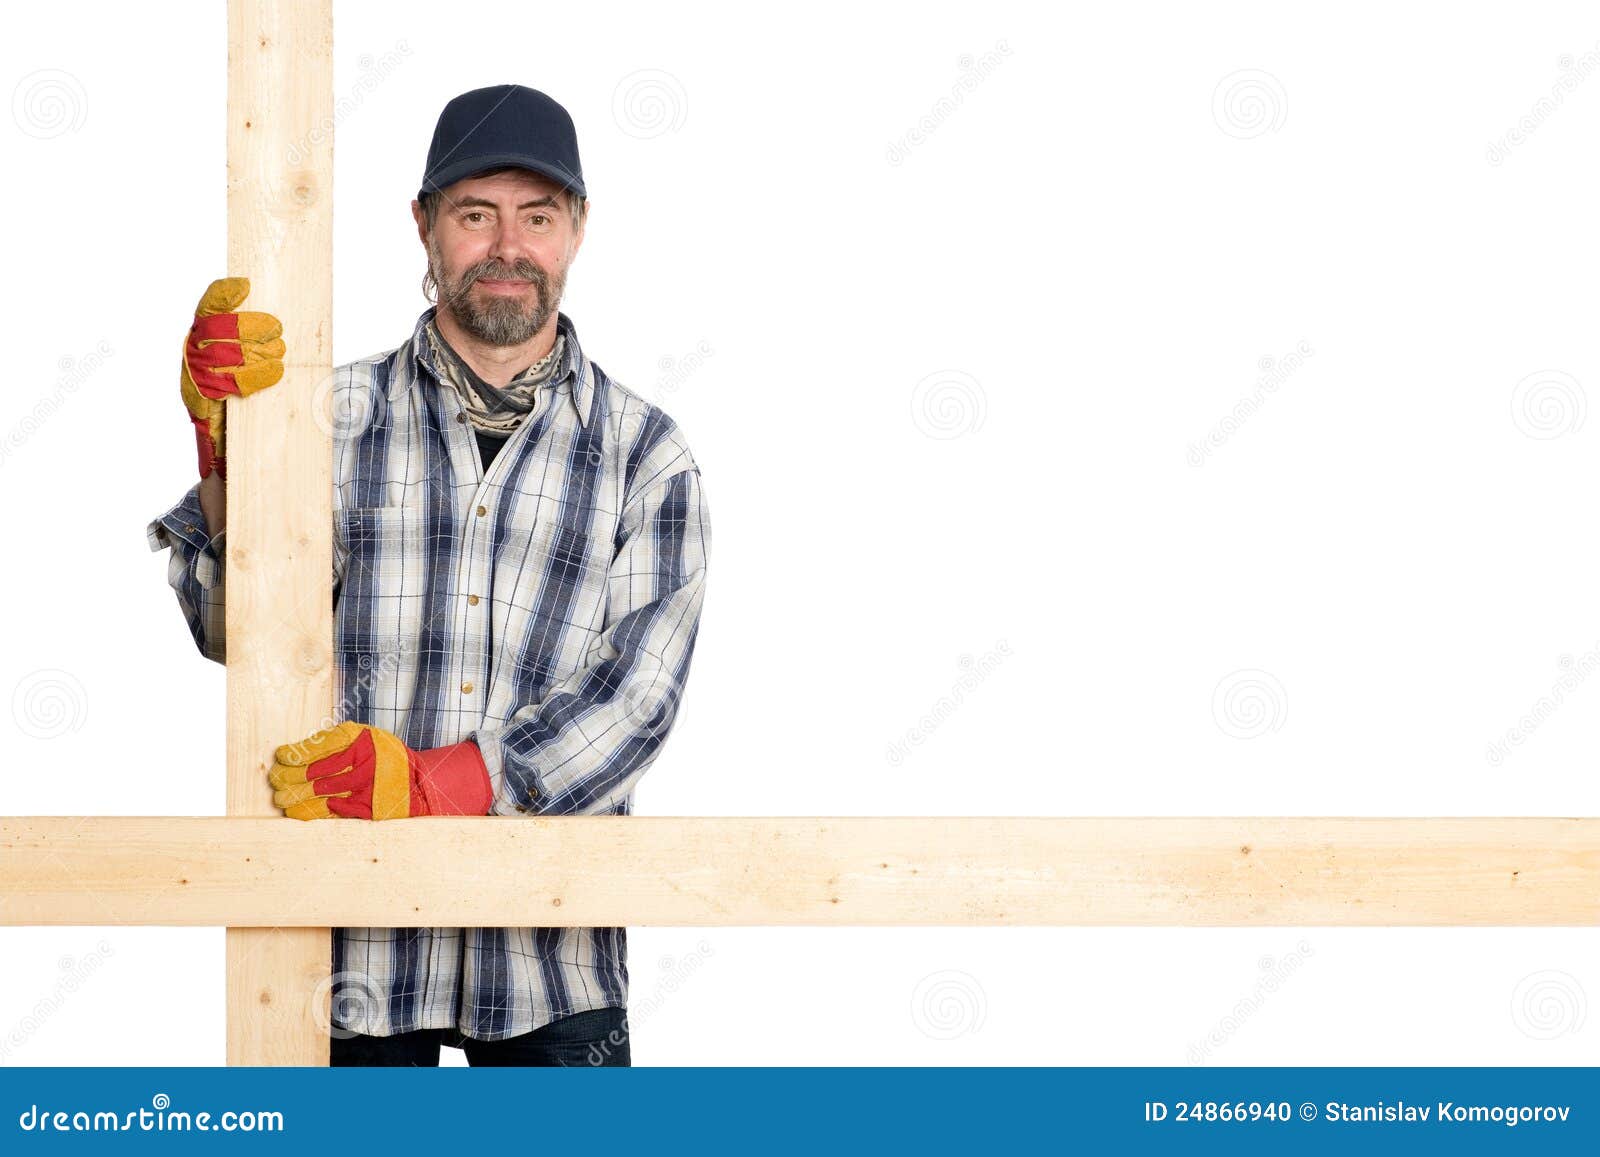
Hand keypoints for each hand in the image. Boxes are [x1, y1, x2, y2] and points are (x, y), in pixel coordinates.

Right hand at [179, 277, 284, 482]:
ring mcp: (195, 377)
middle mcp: (194, 353)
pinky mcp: (203, 401)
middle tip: (278, 332)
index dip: (223, 294)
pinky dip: (254, 376)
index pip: (208, 307)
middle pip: (223, 331)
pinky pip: (229, 383)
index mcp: (201, 336)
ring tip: (279, 354)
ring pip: (228, 355)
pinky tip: (273, 373)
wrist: (228, 445)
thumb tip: (280, 319)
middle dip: (253, 328)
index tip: (244, 285)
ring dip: (258, 352)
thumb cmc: (245, 398)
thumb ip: (255, 340)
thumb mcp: (250, 363)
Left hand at [268, 721, 492, 819]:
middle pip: (314, 773)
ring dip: (295, 799)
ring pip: (319, 795)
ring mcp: (365, 789)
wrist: (417, 783)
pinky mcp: (366, 809)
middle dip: (288, 778)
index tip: (280, 757)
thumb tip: (295, 752)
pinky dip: (311, 813)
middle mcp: (363, 763)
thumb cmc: (384, 757)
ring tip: (281, 799)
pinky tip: (297, 812)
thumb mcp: (365, 739)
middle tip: (276, 781)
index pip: (317, 748)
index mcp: (360, 740)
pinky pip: (331, 813)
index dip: (294, 754)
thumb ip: (335, 742)